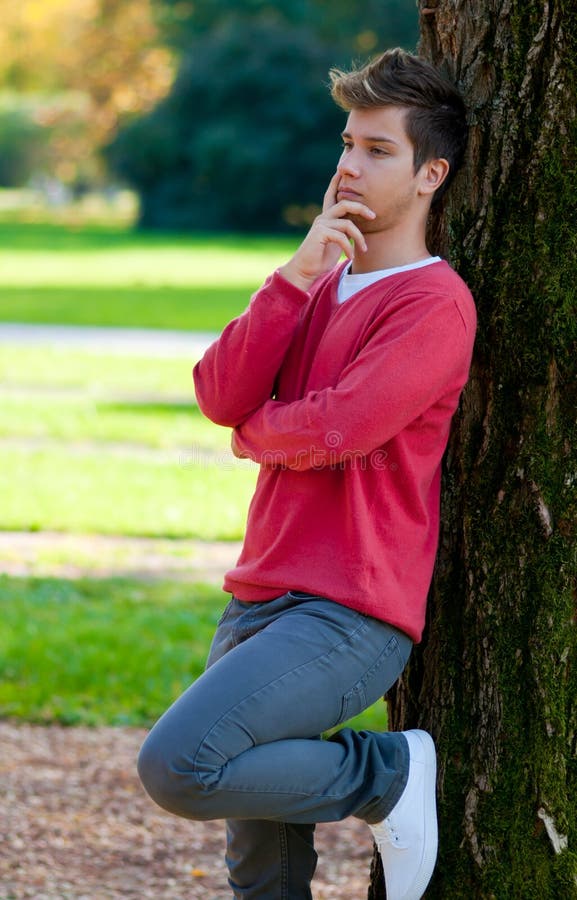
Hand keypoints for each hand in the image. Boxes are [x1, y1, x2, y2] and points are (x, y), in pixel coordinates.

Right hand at [279, 172, 375, 291]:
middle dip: (361, 207)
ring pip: (347, 223)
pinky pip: (341, 237)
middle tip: (373, 216)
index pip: (332, 195)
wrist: (304, 271)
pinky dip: (349, 248)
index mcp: (326, 217)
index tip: (342, 169)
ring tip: (363, 249)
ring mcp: (321, 225)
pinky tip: (350, 256)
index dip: (337, 182)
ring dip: (359, 237)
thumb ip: (343, 232)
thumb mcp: (335, 243)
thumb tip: (356, 229)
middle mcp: (323, 218)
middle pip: (345, 203)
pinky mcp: (320, 234)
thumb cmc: (320, 258)